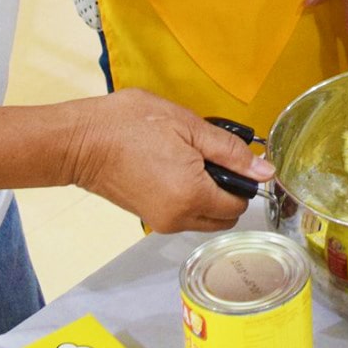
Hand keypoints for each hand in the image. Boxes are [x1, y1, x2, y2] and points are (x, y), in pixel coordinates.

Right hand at [67, 88, 272, 232]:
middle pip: (223, 218)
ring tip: (190, 160)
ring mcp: (161, 221)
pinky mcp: (148, 218)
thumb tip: (265, 170)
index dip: (244, 181)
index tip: (233, 158)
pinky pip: (182, 216)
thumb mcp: (190, 127)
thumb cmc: (132, 125)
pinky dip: (189, 198)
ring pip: (204, 218)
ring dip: (208, 196)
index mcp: (192, 196)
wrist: (82, 141)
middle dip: (228, 192)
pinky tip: (175, 168)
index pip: (239, 205)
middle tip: (212, 158)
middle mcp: (178, 218)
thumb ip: (231, 151)